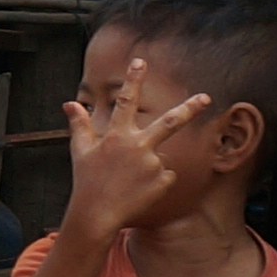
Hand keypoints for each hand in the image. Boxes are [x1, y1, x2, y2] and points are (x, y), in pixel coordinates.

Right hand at [64, 87, 210, 235]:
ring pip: (158, 157)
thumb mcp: (80, 150)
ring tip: (128, 182)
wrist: (97, 215)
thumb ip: (79, 124)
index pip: (126, 101)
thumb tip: (70, 104)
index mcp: (118, 135)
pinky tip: (138, 191)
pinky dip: (154, 182)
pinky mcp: (163, 180)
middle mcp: (139, 146)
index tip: (141, 61)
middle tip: (206, 98)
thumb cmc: (86, 181)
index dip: (133, 79)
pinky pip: (164, 175)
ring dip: (146, 166)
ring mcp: (153, 164)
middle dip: (190, 108)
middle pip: (170, 122)